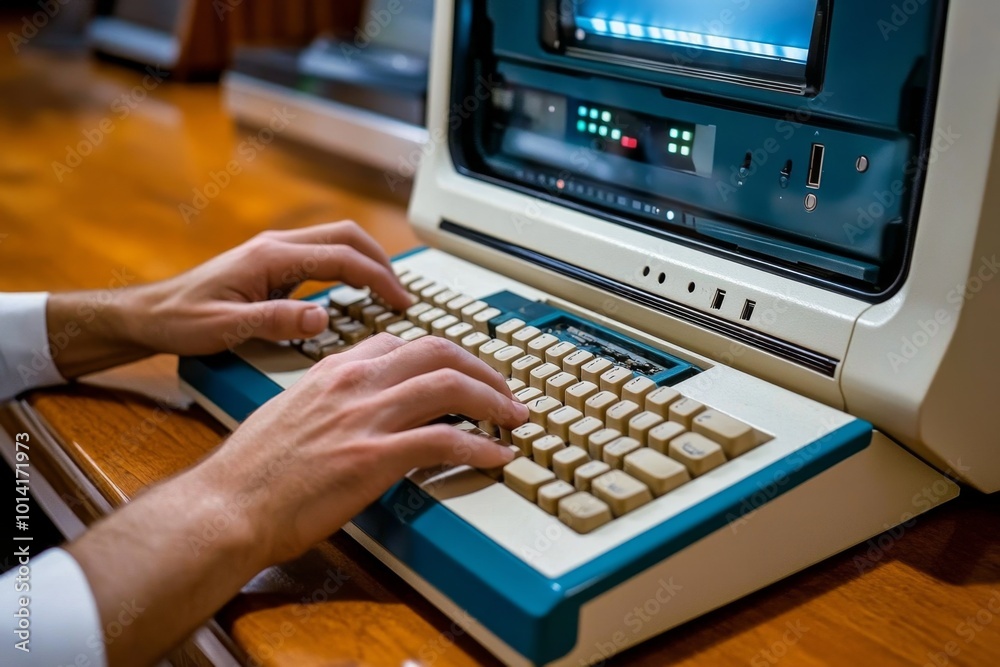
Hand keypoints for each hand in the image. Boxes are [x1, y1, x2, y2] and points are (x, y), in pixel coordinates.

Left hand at [47, 221, 412, 377]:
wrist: (149, 314)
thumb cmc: (181, 321)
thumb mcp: (225, 329)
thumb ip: (275, 321)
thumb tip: (323, 317)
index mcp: (270, 257)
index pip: (341, 257)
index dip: (377, 278)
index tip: (399, 302)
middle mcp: (276, 246)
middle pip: (347, 236)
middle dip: (381, 261)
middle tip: (402, 296)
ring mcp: (275, 252)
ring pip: (337, 241)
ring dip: (368, 261)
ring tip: (388, 294)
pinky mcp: (273, 263)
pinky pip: (323, 256)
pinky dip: (350, 268)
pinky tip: (356, 293)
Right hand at [66, 334, 526, 665]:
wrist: (228, 505)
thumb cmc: (253, 471)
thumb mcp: (292, 414)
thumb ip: (332, 401)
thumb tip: (361, 409)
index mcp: (335, 371)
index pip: (403, 343)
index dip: (444, 356)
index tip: (463, 374)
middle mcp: (354, 383)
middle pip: (438, 351)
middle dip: (482, 368)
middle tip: (505, 391)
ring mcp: (366, 417)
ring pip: (450, 384)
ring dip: (494, 400)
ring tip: (515, 418)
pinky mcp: (374, 457)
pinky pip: (445, 439)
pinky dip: (480, 444)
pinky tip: (497, 455)